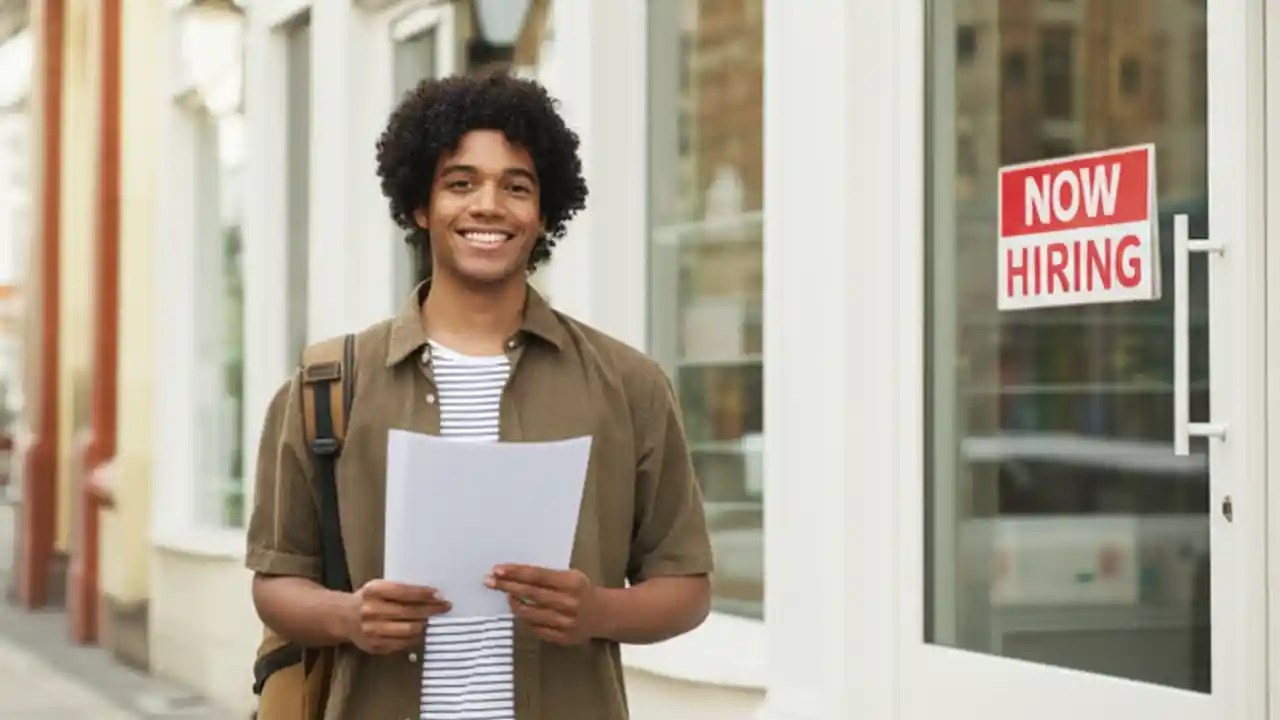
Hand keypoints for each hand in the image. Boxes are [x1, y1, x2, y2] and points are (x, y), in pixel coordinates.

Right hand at [344, 579, 450, 654]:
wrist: (345, 618)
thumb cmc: (369, 599)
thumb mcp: (379, 587)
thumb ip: (400, 590)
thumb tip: (432, 595)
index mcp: (373, 591)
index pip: (403, 592)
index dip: (423, 593)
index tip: (438, 594)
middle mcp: (371, 611)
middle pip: (409, 612)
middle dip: (431, 609)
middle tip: (445, 607)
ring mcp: (372, 631)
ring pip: (408, 630)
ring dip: (425, 625)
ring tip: (435, 620)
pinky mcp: (375, 646)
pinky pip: (402, 644)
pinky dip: (416, 638)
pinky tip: (422, 632)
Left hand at [486, 565, 604, 645]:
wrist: (603, 614)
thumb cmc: (580, 590)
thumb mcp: (570, 576)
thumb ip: (546, 577)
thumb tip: (512, 575)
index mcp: (571, 582)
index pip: (536, 576)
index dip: (515, 572)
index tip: (497, 569)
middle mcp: (568, 602)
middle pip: (530, 593)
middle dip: (507, 586)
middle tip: (489, 581)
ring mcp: (565, 622)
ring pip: (529, 613)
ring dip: (514, 604)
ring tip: (507, 595)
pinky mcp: (562, 638)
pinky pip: (534, 628)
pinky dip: (524, 619)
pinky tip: (520, 611)